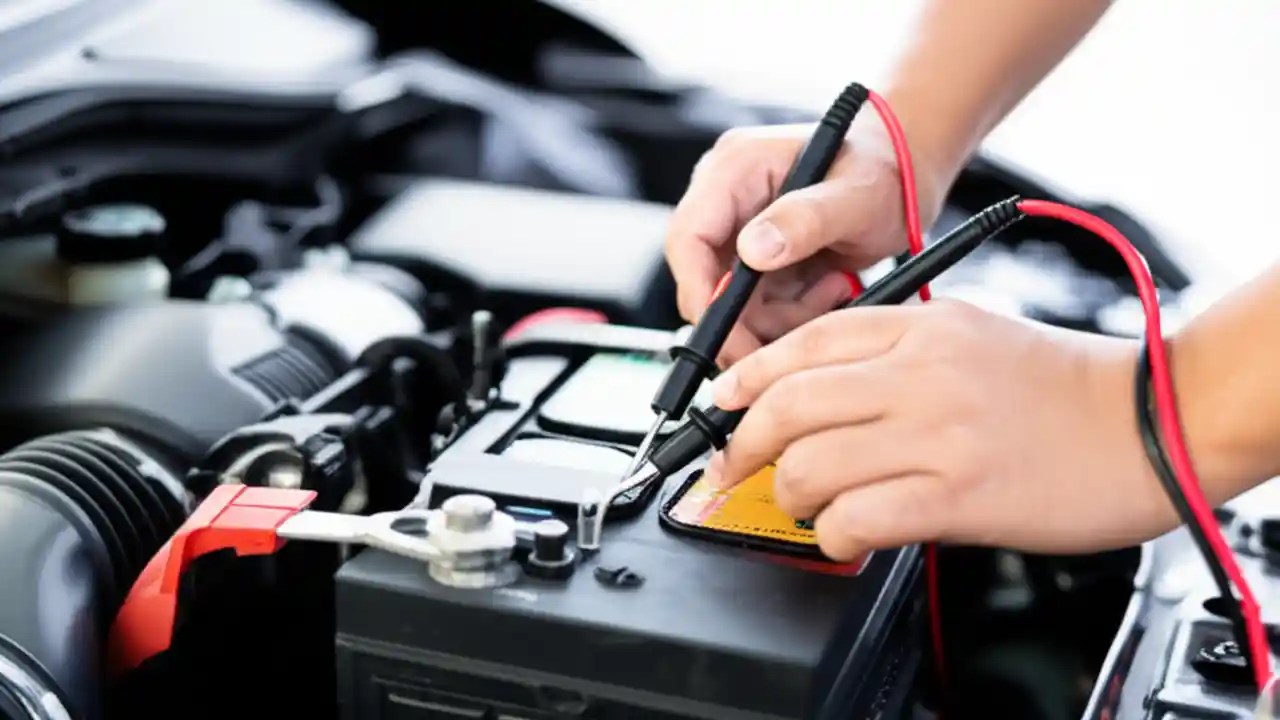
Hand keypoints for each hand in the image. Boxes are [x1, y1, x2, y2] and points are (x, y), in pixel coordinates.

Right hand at [663, 116, 945, 365]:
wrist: (906, 175)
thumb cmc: (885, 169)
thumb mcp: (855, 195)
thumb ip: (806, 219)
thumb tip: (752, 252)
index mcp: (733, 169)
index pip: (688, 238)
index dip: (700, 291)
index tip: (729, 333)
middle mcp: (726, 201)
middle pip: (704, 278)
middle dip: (744, 317)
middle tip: (790, 336)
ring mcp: (739, 232)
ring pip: (732, 302)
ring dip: (778, 316)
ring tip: (832, 291)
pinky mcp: (757, 259)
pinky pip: (757, 306)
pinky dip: (791, 313)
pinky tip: (829, 288)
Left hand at [701, 300, 1176, 560]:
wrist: (1148, 423)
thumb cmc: (1059, 386)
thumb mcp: (968, 333)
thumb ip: (892, 348)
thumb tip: (813, 391)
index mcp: (920, 325)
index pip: (801, 344)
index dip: (745, 378)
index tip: (722, 406)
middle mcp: (919, 372)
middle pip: (788, 404)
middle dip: (739, 444)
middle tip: (729, 468)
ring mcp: (935, 434)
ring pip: (809, 465)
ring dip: (787, 494)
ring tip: (802, 504)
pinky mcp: (955, 496)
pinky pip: (855, 518)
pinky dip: (832, 532)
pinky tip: (844, 532)